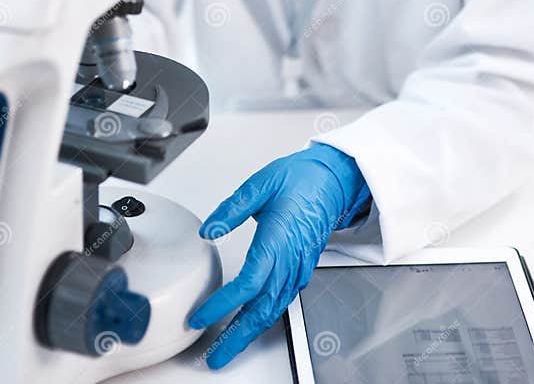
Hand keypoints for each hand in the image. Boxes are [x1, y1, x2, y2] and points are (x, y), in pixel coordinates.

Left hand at [187, 142, 370, 368]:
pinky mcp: (303, 268)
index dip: (223, 305)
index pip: (248, 284)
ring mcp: (299, 267)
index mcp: (278, 240)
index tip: (200, 317)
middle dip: (236, 336)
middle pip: (261, 308)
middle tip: (214, 355)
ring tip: (227, 347)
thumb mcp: (261, 184)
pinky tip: (254, 323)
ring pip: (273, 309)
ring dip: (250, 332)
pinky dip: (266, 317)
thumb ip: (233, 208)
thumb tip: (209, 228)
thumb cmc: (301, 179)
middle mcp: (290, 260)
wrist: (334, 180)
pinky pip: (284, 300)